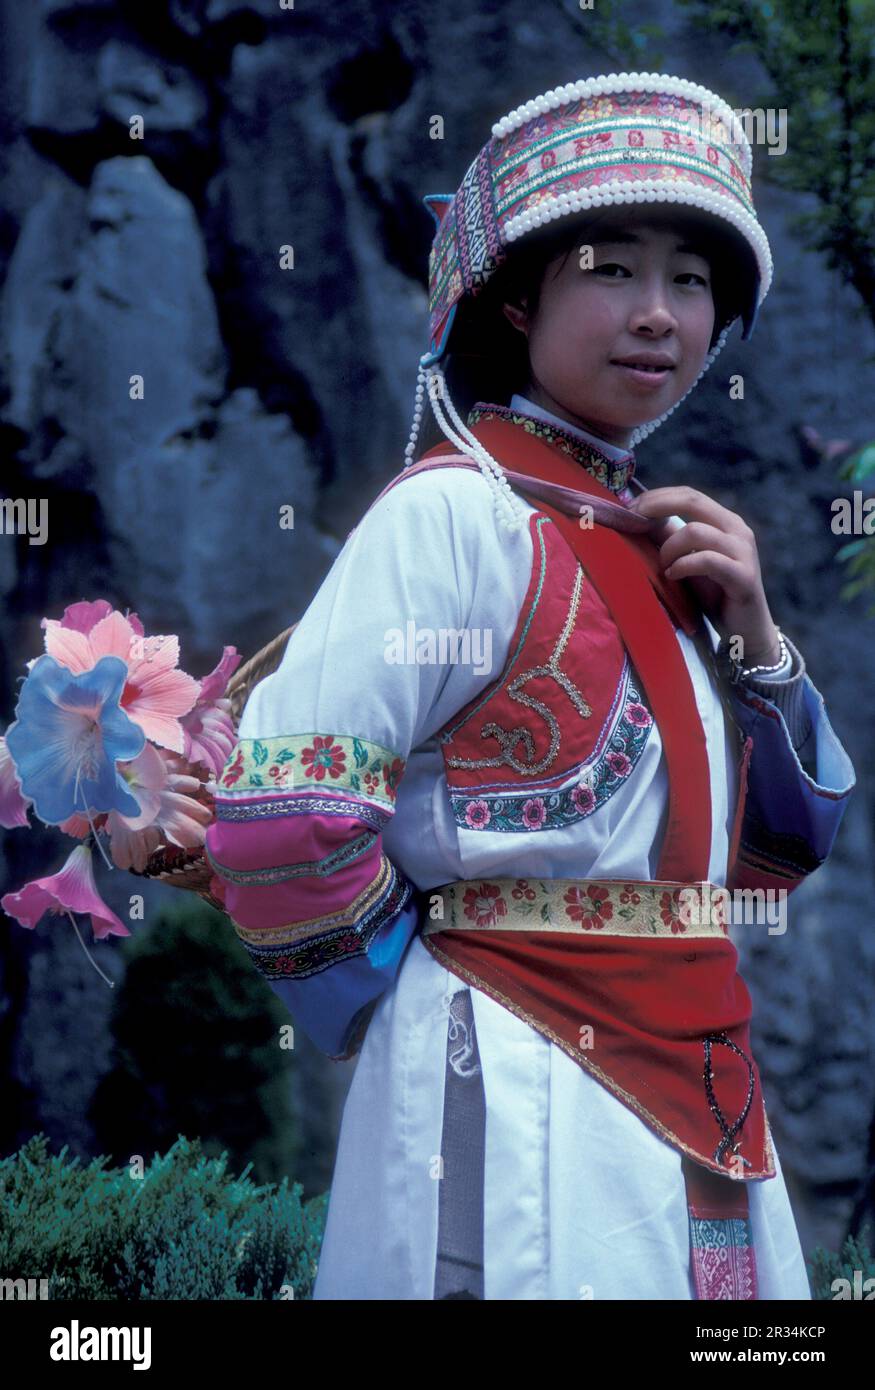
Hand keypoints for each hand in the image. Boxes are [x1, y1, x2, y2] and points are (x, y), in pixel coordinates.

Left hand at [627, 486, 780, 664]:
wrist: (745, 631)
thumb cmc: (714, 594)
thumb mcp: (686, 561)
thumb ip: (668, 538)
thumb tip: (638, 518)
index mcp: (724, 521)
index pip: (689, 494)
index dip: (657, 497)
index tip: (628, 508)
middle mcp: (737, 530)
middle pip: (692, 500)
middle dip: (656, 507)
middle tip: (632, 521)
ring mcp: (743, 551)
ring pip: (696, 531)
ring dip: (669, 547)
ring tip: (663, 566)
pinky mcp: (743, 576)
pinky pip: (706, 560)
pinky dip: (683, 566)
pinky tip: (673, 576)